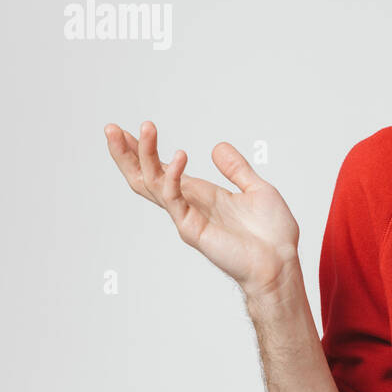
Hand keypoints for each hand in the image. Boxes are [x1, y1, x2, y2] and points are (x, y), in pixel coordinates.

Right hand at [104, 120, 300, 297]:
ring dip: (144, 156)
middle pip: (146, 177)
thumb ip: (236, 169)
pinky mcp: (192, 229)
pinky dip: (174, 177)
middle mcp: (189, 205)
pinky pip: (175, 200)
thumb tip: (217, 147)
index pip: (163, 170)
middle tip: (110, 129)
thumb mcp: (257, 189)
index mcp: (202, 196)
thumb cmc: (272, 234)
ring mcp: (187, 217)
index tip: (129, 129)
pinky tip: (180, 157)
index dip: (145, 152)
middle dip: (127, 154)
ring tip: (144, 129)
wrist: (281, 262)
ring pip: (153, 184)